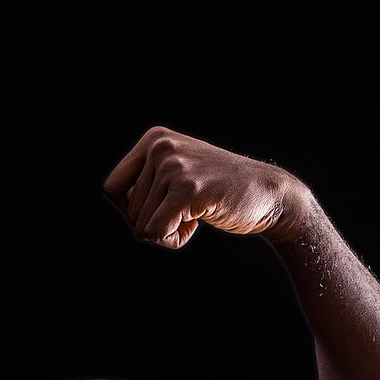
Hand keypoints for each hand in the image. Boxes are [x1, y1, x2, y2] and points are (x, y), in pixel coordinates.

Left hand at [103, 128, 308, 251]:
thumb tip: (116, 198)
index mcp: (154, 139)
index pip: (112, 189)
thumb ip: (146, 181)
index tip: (162, 205)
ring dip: (168, 232)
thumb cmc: (218, 190)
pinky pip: (156, 234)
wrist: (267, 193)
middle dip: (155, 223)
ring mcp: (174, 166)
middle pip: (128, 212)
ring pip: (141, 226)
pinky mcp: (188, 190)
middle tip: (187, 210)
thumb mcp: (177, 172)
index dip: (133, 210)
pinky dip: (174, 241)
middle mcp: (160, 147)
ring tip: (196, 213)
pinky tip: (196, 224)